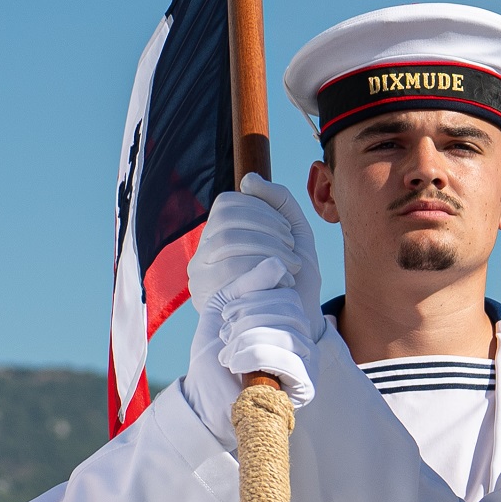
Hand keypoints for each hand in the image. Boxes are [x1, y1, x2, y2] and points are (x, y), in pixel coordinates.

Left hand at [184, 264, 320, 445]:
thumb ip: (250, 284)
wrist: (203, 397)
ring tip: (228, 356)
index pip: (286, 293)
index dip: (252, 299)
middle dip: (247, 320)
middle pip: (288, 310)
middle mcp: (305, 339)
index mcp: (289, 319)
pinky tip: (236, 366)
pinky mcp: (305, 386)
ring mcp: (309, 363)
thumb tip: (279, 266)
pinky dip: (254, 357)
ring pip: (286, 332)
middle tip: (226, 338)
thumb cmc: (216, 354)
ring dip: (245, 340)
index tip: (227, 317)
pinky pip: (287, 359)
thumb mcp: (225, 307)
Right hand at [187, 176, 323, 325]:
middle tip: (292, 253)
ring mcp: (200, 276)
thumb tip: (248, 180)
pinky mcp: (206, 297)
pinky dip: (261, 268)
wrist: (300, 321)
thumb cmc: (296, 277)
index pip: (226, 204)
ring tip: (290, 268)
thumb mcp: (295, 231)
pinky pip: (228, 267)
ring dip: (268, 248)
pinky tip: (279, 281)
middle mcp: (202, 255)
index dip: (261, 211)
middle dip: (268, 230)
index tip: (287, 233)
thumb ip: (278, 200)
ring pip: (227, 239)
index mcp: (218, 236)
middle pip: (227, 221)